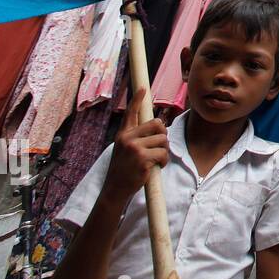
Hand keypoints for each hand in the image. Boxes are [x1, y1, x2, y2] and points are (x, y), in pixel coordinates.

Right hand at [102, 87, 168, 204]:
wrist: (115, 189)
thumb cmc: (123, 169)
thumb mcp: (124, 150)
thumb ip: (136, 138)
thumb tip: (157, 127)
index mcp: (123, 134)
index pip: (131, 113)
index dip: (137, 99)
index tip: (143, 88)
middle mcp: (127, 138)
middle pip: (157, 124)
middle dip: (163, 134)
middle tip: (159, 146)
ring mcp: (134, 148)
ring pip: (163, 140)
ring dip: (164, 151)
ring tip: (155, 160)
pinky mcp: (142, 158)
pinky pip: (164, 153)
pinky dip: (163, 161)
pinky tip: (155, 167)